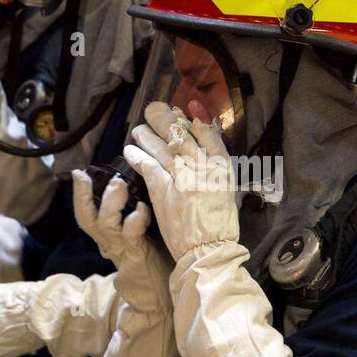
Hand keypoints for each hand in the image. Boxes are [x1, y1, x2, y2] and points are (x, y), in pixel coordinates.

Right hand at [72, 170, 171, 315]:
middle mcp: (110, 244)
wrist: (162, 299)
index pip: (87, 215)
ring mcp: (122, 251)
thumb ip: (134, 217)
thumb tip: (138, 189)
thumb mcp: (140, 237)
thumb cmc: (156, 263)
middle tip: (91, 176)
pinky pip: (131, 236)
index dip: (80, 195)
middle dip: (85, 196)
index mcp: (108, 238)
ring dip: (111, 203)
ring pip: (106, 225)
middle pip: (88, 219)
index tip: (79, 173)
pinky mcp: (137, 258)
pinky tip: (142, 209)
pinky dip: (135, 220)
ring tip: (120, 185)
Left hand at [121, 102, 238, 262]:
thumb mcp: (226, 192)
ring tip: (138, 129)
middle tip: (154, 110)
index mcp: (222, 168)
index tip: (186, 106)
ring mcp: (183, 177)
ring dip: (148, 135)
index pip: (208, 134)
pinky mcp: (164, 190)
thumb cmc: (219, 226)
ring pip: (163, 146)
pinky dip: (138, 156)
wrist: (208, 250)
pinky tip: (130, 150)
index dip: (195, 118)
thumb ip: (215, 171)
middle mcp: (203, 167)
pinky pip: (148, 166)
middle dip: (166, 119)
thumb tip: (203, 151)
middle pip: (182, 134)